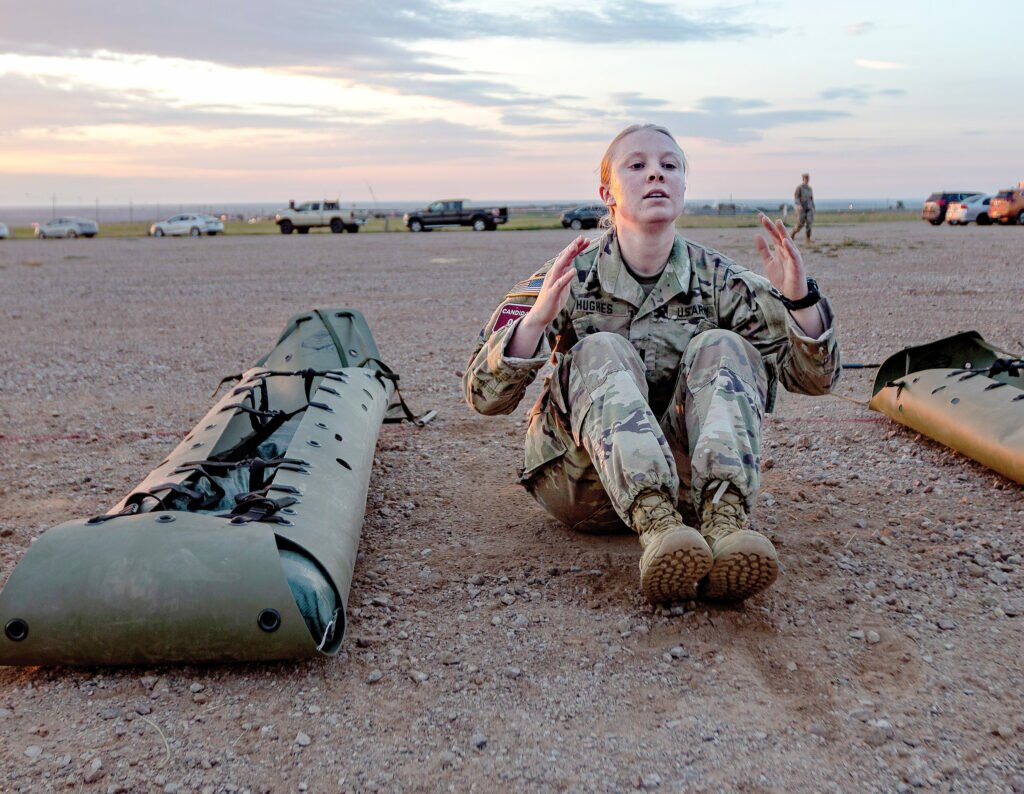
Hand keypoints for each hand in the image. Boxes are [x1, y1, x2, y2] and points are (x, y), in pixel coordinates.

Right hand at [506, 235, 586, 358]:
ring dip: (567, 257)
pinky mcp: (552, 293)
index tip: (585, 240)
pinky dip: (566, 276)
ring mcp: (551, 283)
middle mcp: (553, 275)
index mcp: (556, 273)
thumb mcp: (562, 286)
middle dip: (572, 247)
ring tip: (575, 247)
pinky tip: (573, 270)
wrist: (540, 315)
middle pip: (563, 258)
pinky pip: (559, 283)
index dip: (575, 248)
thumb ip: (565, 275)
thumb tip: (571, 266)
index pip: (566, 257)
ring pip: (559, 267)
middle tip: (582, 237)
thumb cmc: (552, 301)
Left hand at [754, 213, 806, 299]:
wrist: (791, 294)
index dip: (767, 226)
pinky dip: (789, 248)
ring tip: (777, 223)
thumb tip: (757, 235)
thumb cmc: (782, 278)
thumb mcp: (768, 262)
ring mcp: (793, 257)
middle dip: (772, 226)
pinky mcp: (797, 265)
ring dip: (783, 233)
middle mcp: (787, 250)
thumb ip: (763, 250)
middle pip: (780, 236)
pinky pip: (793, 255)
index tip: (760, 216)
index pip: (773, 235)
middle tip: (764, 217)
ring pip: (788, 243)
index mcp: (780, 249)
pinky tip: (785, 241)